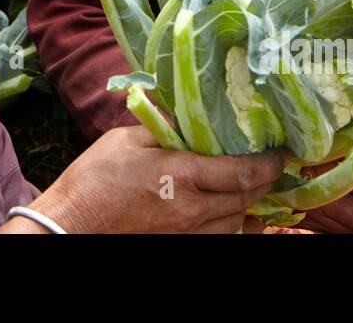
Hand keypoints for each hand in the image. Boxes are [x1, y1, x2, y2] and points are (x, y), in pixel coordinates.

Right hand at [4, 126, 285, 233]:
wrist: (71, 226)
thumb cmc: (94, 180)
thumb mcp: (127, 139)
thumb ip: (163, 125)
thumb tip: (185, 106)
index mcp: (183, 176)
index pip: (245, 173)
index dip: (270, 163)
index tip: (280, 151)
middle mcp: (194, 211)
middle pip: (248, 199)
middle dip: (265, 181)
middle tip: (272, 164)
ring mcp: (189, 235)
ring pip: (239, 223)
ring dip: (251, 205)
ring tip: (253, 187)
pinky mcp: (181, 246)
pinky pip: (221, 240)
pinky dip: (235, 227)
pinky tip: (237, 216)